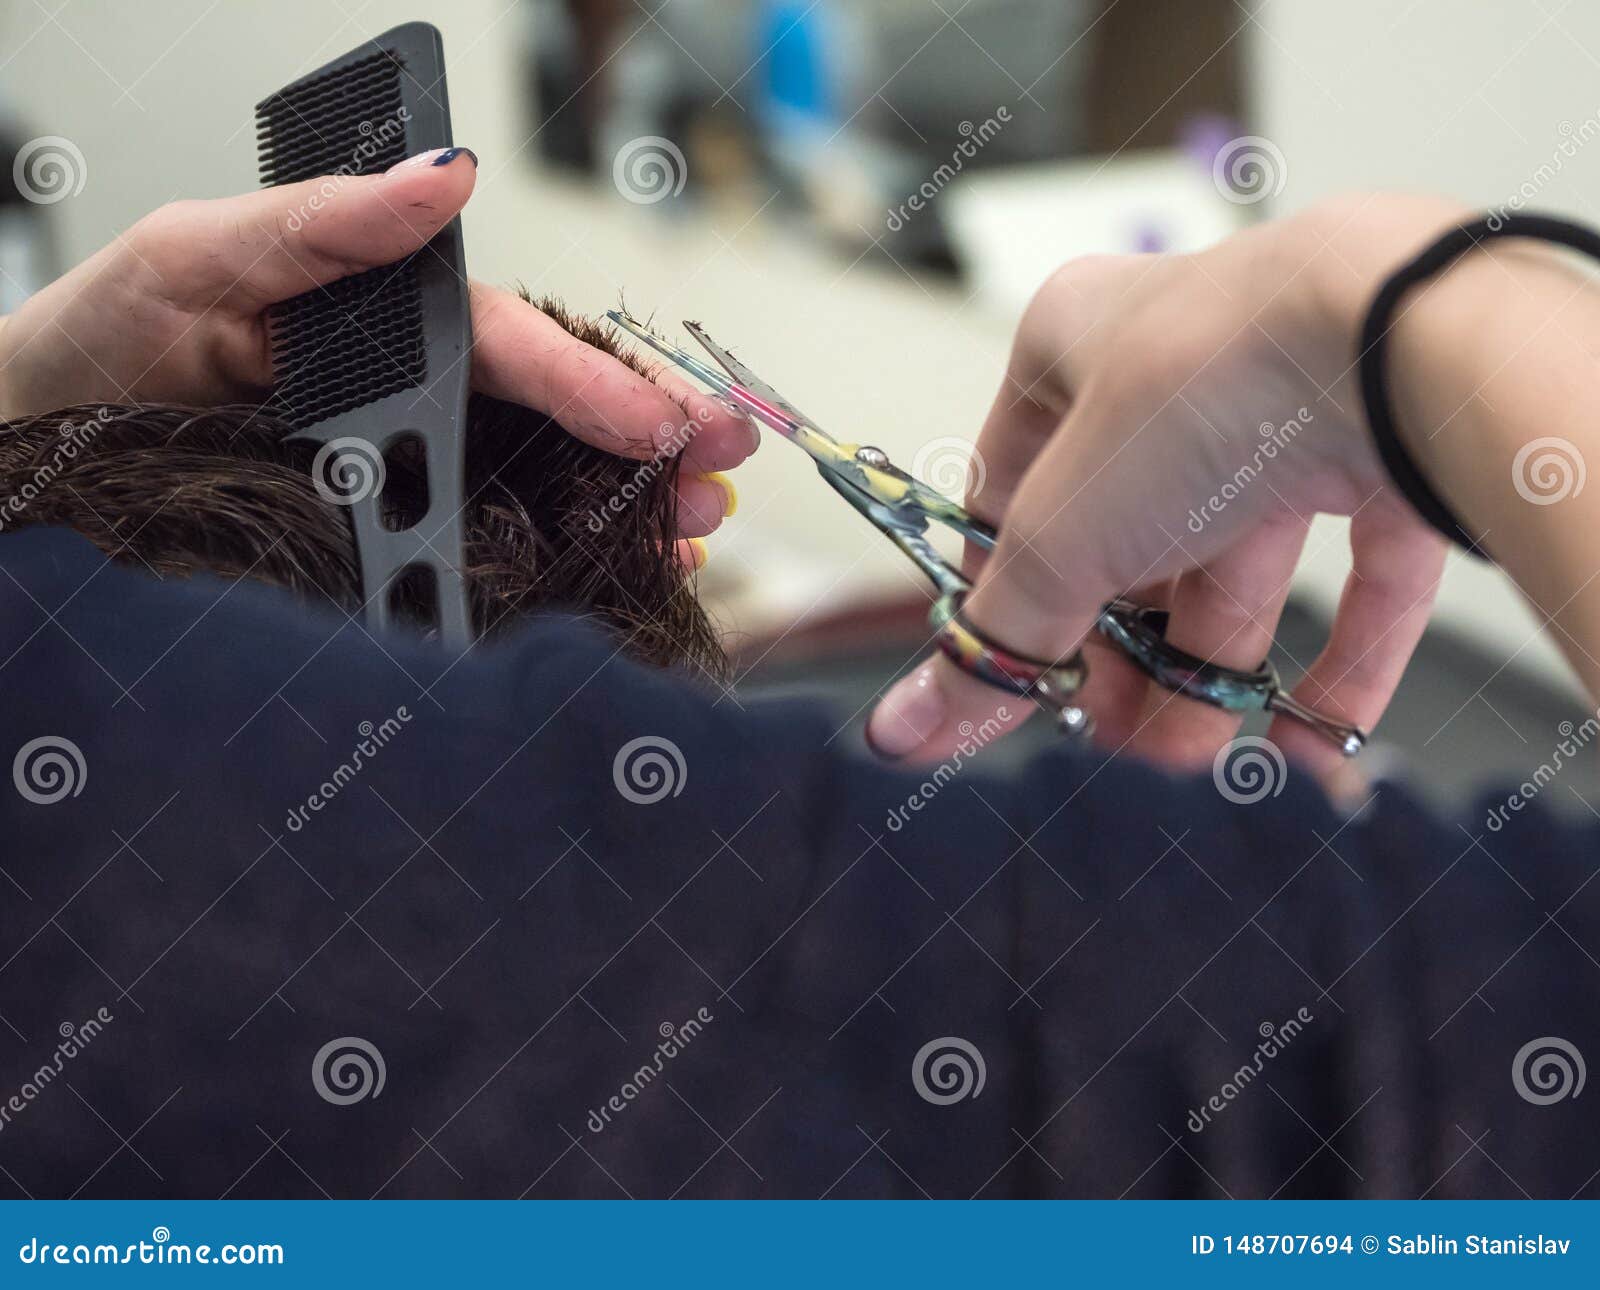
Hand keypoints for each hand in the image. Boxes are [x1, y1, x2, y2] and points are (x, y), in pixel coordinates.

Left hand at [0, 148, 753, 541]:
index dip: (594, 383)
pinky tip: (620, 566)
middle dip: (649, 439)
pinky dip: (562, 558)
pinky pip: (483, 543)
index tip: (662, 424)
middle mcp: (408, 389)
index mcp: (384, 316)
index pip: (511, 345)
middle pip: (553, 414)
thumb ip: (319, 226)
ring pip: (538, 480)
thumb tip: (441, 181)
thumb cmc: (111, 336)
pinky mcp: (384, 526)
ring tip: (694, 527)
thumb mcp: (199, 254)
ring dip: (627, 503)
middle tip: (723, 470)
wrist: (43, 438)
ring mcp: (402, 461)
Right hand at [868, 197, 1463, 779]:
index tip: (1020, 679)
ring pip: (1237, 566)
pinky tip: (1308, 732)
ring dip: (1213, 672)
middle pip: (1128, 545)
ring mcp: (1288, 409)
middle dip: (1124, 658)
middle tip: (1117, 734)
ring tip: (1197, 754)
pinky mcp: (1386, 450)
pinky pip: (1355, 569)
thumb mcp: (1061, 536)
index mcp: (1074, 348)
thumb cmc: (1202, 390)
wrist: (1399, 340)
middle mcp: (1178, 371)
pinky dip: (1336, 656)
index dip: (1012, 596)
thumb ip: (997, 642)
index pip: (1011, 493)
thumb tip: (906, 731)